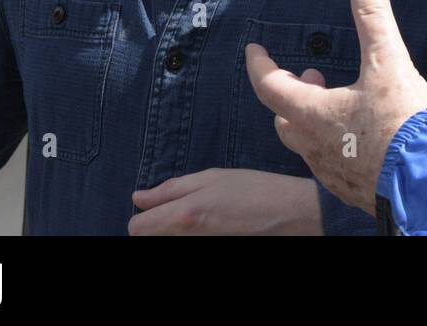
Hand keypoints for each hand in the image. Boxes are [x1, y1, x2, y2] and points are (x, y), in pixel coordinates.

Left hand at [128, 168, 322, 234]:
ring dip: (173, 231)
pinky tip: (212, 226)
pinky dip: (191, 236)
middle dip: (157, 225)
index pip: (138, 228)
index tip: (159, 207)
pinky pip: (187, 244)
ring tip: (201, 218)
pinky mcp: (211, 249)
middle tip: (181, 211)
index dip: (144, 216)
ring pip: (168, 241)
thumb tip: (138, 199)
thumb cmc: (253, 189)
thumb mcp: (212, 178)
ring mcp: (199, 246)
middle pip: (149, 238)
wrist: (288, 213)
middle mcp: (186, 237)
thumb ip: (171, 188)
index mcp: (183, 215)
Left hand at [245, 0, 426, 215]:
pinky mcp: (354, 190)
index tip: (254, 49)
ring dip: (315, 119)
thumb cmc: (402, 122)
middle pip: (286, 119)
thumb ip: (374, 15)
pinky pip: (334, 164)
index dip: (259, 64)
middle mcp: (314, 147)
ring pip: (309, 144)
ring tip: (339, 103)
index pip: (269, 86)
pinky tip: (361, 137)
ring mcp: (333, 173)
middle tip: (310, 76)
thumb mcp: (388, 60)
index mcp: (313, 114)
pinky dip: (337, 143)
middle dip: (291, 94)